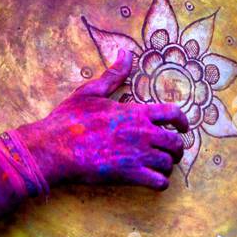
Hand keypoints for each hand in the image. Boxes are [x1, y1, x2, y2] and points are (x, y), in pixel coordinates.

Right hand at [16, 51, 189, 189]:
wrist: (54, 148)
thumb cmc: (69, 119)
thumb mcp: (91, 91)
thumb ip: (114, 75)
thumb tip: (126, 53)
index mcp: (136, 112)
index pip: (174, 113)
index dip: (182, 122)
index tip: (182, 128)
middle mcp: (143, 133)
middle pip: (176, 142)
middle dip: (176, 148)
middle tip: (168, 152)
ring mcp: (138, 155)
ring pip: (169, 163)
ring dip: (167, 166)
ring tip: (159, 167)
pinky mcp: (130, 175)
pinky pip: (159, 182)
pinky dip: (160, 183)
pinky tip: (152, 180)